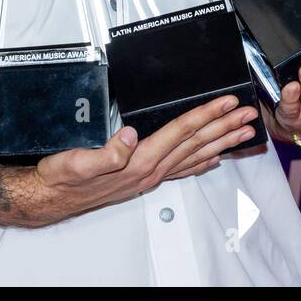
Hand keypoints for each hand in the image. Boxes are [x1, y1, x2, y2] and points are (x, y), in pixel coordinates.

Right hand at [25, 94, 258, 225]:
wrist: (52, 197)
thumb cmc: (64, 178)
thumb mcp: (78, 162)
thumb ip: (107, 153)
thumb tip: (130, 137)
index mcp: (139, 161)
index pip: (181, 131)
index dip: (206, 114)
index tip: (227, 102)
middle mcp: (150, 170)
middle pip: (196, 142)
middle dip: (224, 126)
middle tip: (248, 114)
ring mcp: (150, 176)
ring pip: (195, 155)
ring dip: (222, 142)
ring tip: (243, 133)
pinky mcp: (144, 178)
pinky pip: (182, 168)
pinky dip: (202, 160)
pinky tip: (213, 157)